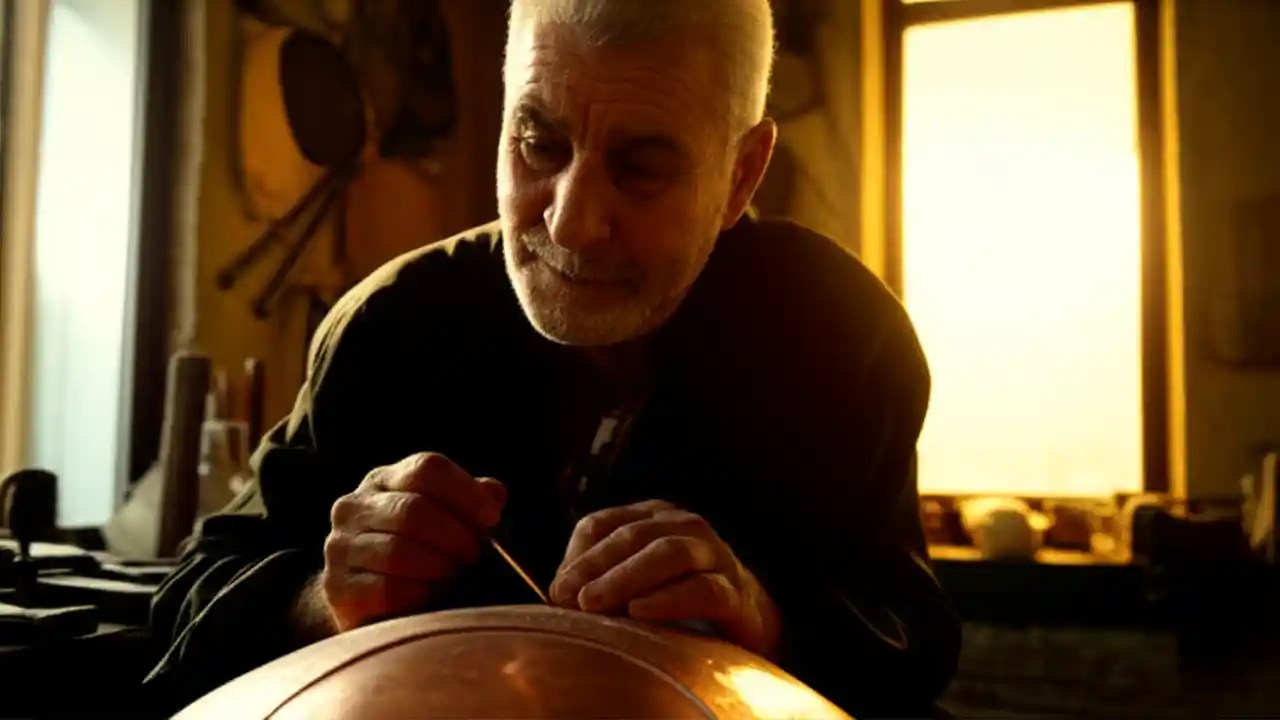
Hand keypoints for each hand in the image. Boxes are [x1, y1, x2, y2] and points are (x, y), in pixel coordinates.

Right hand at [320, 452, 505, 631]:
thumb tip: (494, 495)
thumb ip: (471, 501)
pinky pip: (385, 590)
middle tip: (475, 556)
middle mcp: (355, 506)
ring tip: (453, 577)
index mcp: (385, 480)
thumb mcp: (444, 517)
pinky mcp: (338, 588)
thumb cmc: (417, 551)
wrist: (365, 599)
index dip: (465, 491)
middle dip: (455, 536)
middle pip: (414, 510)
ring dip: (438, 568)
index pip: (426, 468)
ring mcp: (340, 546)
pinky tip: (429, 597)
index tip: (492, 517)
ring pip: (398, 551)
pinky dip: (417, 595)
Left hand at [550, 500, 780, 656]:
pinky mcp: (736, 592)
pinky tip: (640, 611)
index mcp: (654, 518)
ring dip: (625, 577)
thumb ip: (598, 583)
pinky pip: (702, 589)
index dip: (578, 557)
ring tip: (594, 602)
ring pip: (667, 553)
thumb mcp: (634, 586)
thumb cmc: (679, 600)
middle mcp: (685, 527)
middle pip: (633, 535)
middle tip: (567, 598)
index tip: (556, 592)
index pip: (604, 524)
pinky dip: (668, 599)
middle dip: (596, 566)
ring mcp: (715, 555)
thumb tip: (558, 595)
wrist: (749, 624)